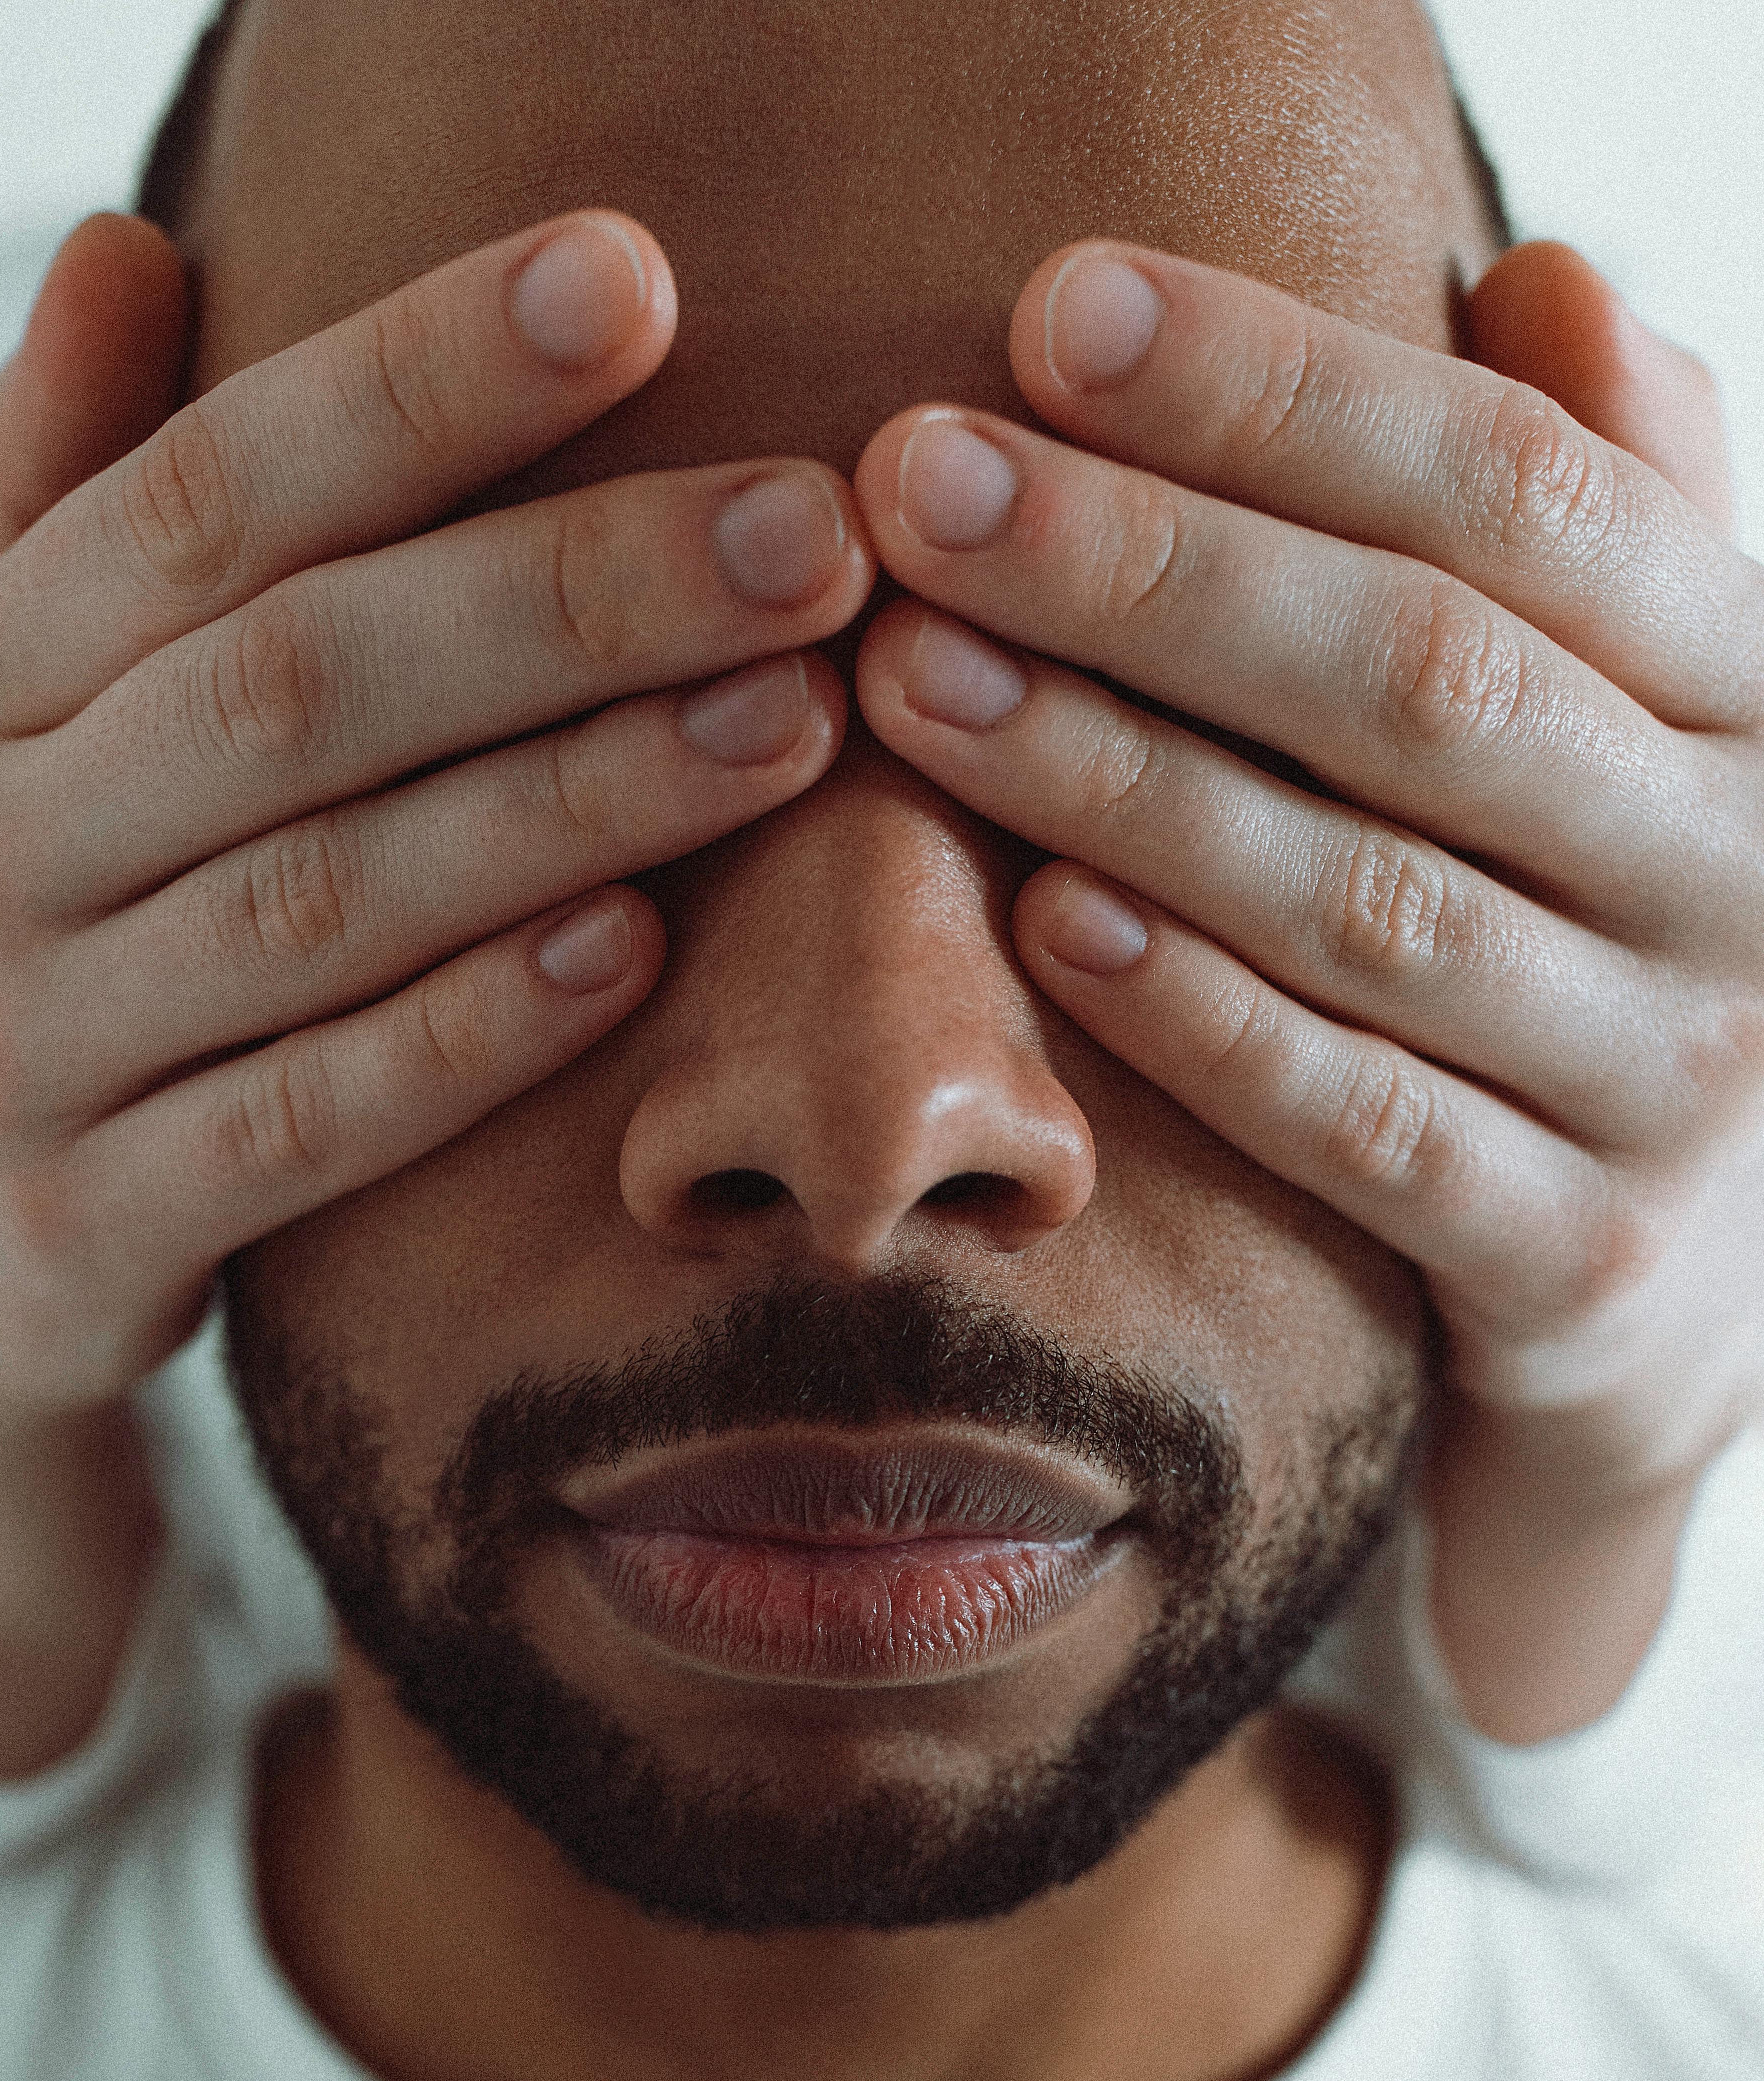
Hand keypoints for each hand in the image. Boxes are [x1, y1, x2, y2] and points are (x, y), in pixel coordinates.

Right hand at [0, 208, 869, 1771]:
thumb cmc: (35, 931)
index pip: (215, 492)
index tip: (639, 284)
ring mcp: (24, 1043)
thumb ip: (63, 498)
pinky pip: (308, 1121)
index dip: (420, 381)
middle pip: (303, 681)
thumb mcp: (9, 713)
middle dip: (572, 597)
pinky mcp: (85, 1225)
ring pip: (330, 896)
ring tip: (788, 724)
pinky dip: (472, 1036)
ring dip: (572, 803)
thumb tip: (132, 250)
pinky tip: (639, 952)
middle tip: (809, 540)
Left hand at [853, 239, 1762, 1739]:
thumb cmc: (1588, 938)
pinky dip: (1202, 1023)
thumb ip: (1608, 515)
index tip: (1052, 314)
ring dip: (1126, 780)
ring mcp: (1664, 1082)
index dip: (1283, 393)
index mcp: (1744, 693)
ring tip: (918, 678)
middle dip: (1150, 571)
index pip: (1517, 490)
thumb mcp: (1633, 723)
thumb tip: (1542, 275)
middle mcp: (1732, 871)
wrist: (1672, 1289)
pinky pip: (1364, 1129)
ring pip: (1369, 905)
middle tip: (916, 486)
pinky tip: (1041, 922)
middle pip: (1423, 681)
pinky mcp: (1574, 1261)